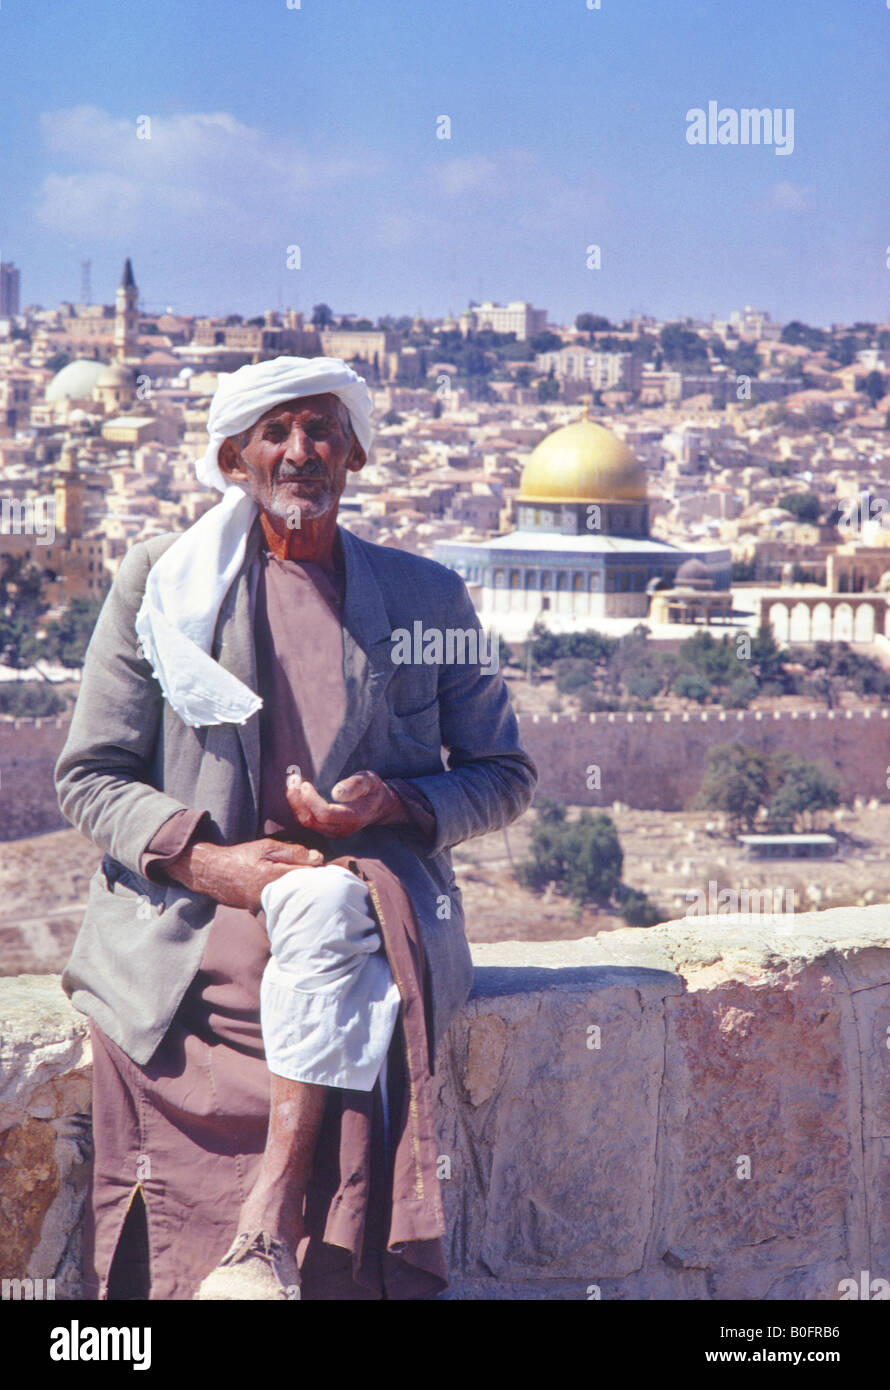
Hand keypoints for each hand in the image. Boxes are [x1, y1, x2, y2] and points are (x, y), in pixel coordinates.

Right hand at [163, 837, 323, 911]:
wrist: (213, 873)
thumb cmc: (241, 856)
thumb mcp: (266, 847)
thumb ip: (293, 851)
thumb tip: (318, 858)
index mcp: (273, 875)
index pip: (306, 876)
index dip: (318, 871)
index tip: (325, 867)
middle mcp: (269, 893)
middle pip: (301, 891)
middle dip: (311, 884)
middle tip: (319, 877)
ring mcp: (264, 905)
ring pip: (292, 900)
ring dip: (300, 893)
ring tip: (305, 885)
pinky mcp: (260, 911)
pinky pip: (280, 906)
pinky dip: (288, 900)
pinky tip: (290, 893)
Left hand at [286, 770, 410, 838]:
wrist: (378, 806)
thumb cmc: (373, 790)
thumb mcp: (369, 781)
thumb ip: (355, 785)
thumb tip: (336, 792)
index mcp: (354, 816)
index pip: (326, 814)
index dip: (311, 800)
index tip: (304, 783)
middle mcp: (343, 829)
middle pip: (312, 820)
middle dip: (298, 800)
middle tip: (292, 779)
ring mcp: (334, 832)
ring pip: (307, 822)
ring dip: (296, 803)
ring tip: (292, 782)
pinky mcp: (327, 830)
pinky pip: (308, 821)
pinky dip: (299, 807)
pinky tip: (297, 791)